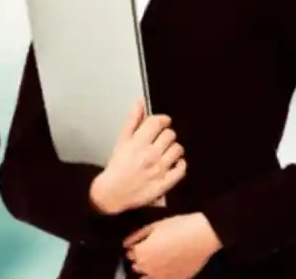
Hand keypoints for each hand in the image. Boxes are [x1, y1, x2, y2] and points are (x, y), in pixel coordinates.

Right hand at [89, 98, 185, 214]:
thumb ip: (132, 121)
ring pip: (178, 149)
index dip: (163, 119)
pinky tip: (172, 163)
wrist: (113, 193)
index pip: (157, 122)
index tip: (163, 122)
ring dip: (173, 148)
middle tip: (160, 139)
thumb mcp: (121, 141)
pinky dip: (180, 164)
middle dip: (166, 134)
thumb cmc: (117, 167)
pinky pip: (182, 168)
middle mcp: (150, 155)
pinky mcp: (166, 183)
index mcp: (138, 143)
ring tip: (165, 151)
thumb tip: (139, 103)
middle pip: (170, 134)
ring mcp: (160, 169)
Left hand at [124, 213, 221, 278]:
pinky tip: (169, 266)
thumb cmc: (179, 227)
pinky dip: (162, 275)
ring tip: (162, 258)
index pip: (130, 253)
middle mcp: (149, 268)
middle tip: (155, 249)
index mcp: (141, 253)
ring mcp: (163, 276)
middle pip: (137, 266)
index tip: (144, 242)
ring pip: (148, 277)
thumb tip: (126, 243)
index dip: (137, 247)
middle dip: (142, 258)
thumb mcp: (153, 226)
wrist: (202, 235)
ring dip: (150, 270)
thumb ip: (136, 236)